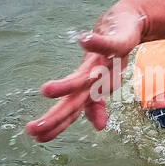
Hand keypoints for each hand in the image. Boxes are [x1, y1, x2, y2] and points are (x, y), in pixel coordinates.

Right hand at [25, 0, 144, 141]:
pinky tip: (82, 41)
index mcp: (91, 89)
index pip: (72, 109)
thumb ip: (96, 104)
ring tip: (45, 90)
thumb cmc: (111, 57)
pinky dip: (96, 44)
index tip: (37, 138)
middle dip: (57, 115)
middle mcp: (99, 79)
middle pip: (76, 99)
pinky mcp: (120, 42)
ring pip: (87, 76)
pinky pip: (109, 44)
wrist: (129, 28)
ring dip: (68, 84)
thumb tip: (99, 128)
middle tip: (34, 128)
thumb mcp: (101, 82)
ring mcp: (109, 62)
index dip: (57, 125)